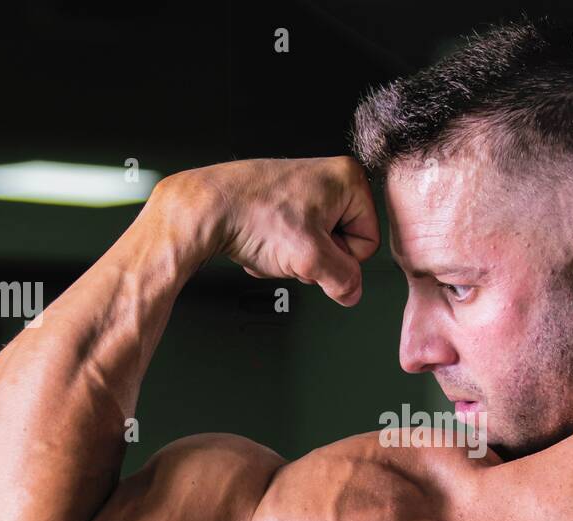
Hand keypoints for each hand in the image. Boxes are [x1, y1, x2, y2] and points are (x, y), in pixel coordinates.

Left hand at [154, 156, 380, 306]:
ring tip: (274, 242)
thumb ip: (342, 280)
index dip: (341, 259)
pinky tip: (263, 240)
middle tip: (291, 248)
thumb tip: (350, 292)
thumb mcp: (310, 258)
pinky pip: (294, 237)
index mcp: (348, 179)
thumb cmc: (250, 215)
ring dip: (294, 255)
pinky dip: (279, 246)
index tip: (315, 252)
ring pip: (316, 244)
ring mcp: (303, 187)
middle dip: (315, 258)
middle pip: (342, 244)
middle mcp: (328, 176)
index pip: (368, 243)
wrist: (205, 210)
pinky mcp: (282, 198)